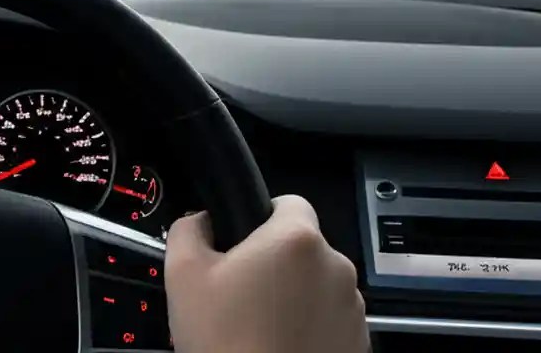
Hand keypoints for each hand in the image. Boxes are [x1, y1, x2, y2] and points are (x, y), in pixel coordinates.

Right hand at [164, 195, 367, 352]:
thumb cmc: (225, 341)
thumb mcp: (182, 275)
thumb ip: (188, 230)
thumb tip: (200, 222)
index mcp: (295, 239)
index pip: (287, 201)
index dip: (260, 218)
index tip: (241, 244)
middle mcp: (336, 267)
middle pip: (301, 247)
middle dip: (274, 262)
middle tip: (239, 291)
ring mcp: (352, 307)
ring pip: (317, 284)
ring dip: (295, 295)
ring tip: (259, 324)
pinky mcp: (359, 341)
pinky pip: (330, 318)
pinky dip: (310, 325)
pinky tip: (281, 343)